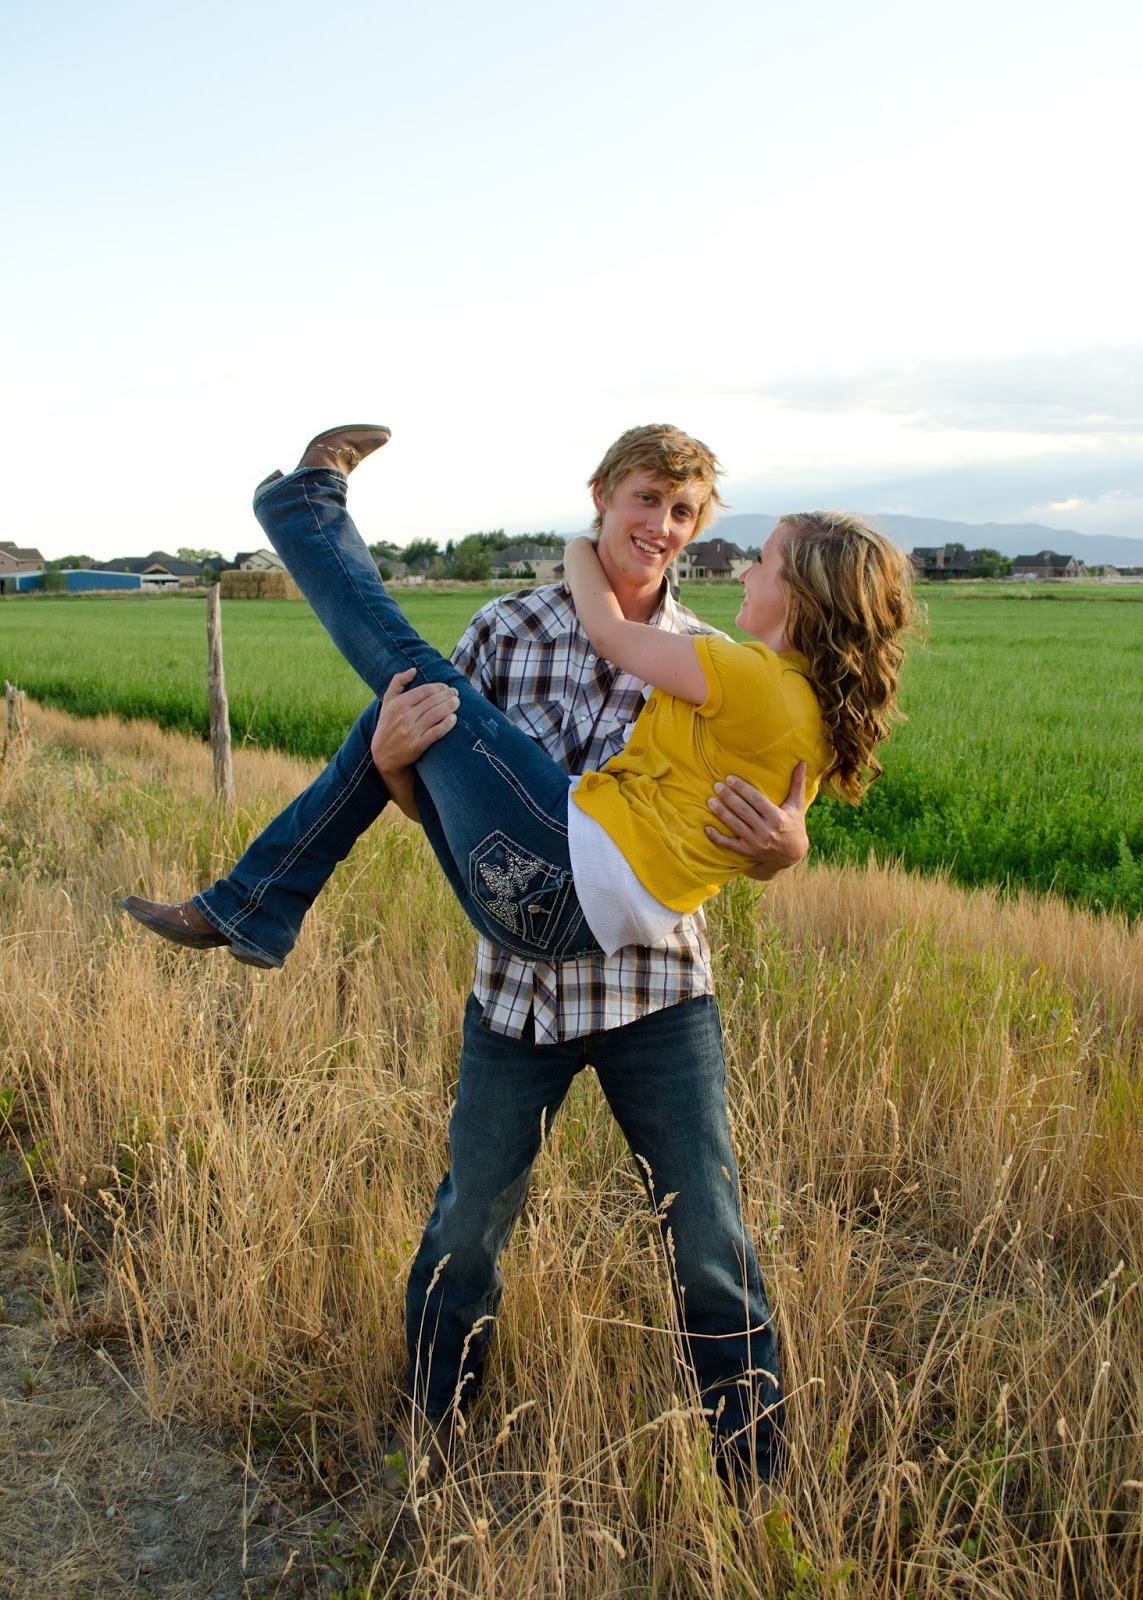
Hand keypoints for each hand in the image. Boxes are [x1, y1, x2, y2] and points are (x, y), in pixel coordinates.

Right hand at [370, 668, 457, 773]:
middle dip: (447, 695)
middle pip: (432, 701)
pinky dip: (446, 724)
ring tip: (457, 702)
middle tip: (456, 693)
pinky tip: (454, 718)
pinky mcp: (418, 745)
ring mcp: (412, 731)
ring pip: (436, 715)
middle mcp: (405, 716)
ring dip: (450, 706)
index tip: (446, 687)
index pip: (424, 691)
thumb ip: (397, 682)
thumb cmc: (387, 725)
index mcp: (398, 704)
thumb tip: (413, 670)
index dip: (438, 687)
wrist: (383, 756)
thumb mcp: (387, 702)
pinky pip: (436, 732)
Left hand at [704, 761, 808, 878]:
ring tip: (710, 800)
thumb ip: (797, 784)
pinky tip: (707, 828)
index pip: (756, 800)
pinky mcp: (747, 852)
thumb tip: (803, 763)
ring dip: (721, 813)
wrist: (792, 855)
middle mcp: (766, 831)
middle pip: (743, 811)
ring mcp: (756, 843)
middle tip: (716, 786)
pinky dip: (717, 837)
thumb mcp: (796, 805)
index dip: (742, 788)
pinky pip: (729, 845)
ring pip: (735, 825)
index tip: (729, 778)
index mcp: (777, 817)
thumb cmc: (793, 825)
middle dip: (728, 797)